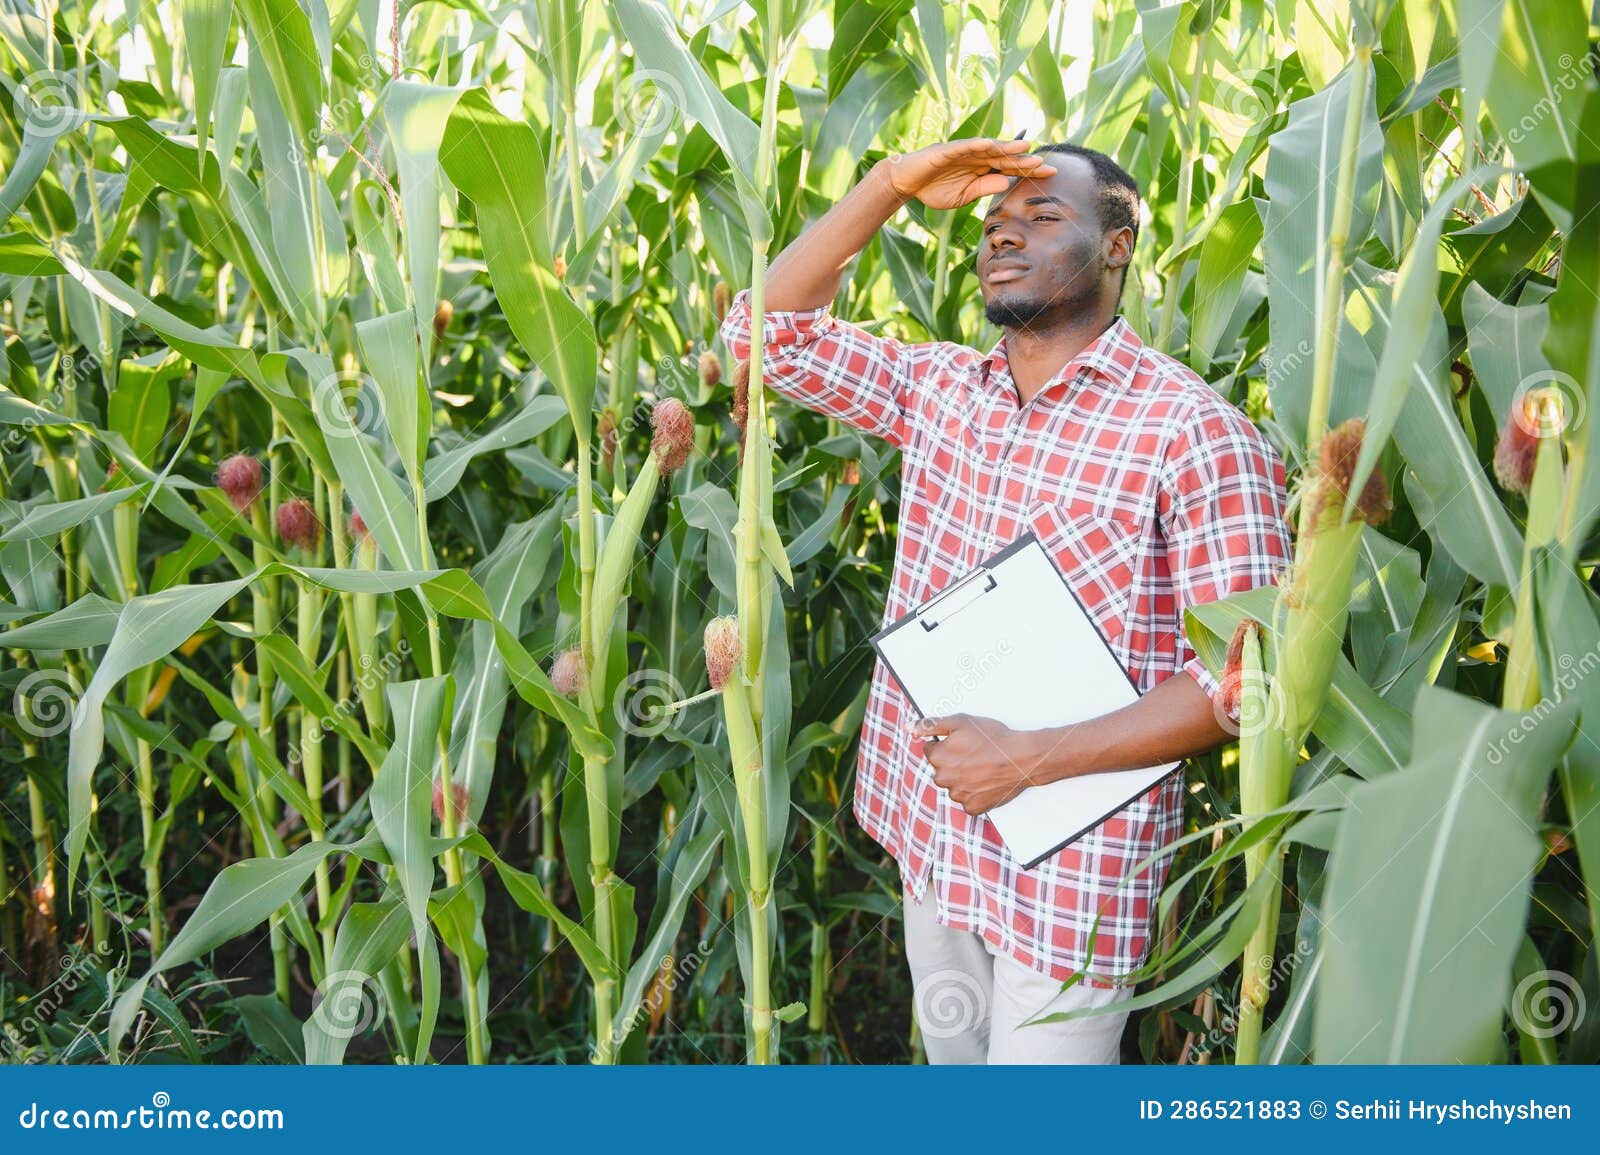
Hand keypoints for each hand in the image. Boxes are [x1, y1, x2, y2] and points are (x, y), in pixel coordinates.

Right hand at [879, 139, 1056, 210]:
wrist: (906, 183)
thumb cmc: (934, 188)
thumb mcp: (963, 196)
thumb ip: (984, 188)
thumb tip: (1006, 183)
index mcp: (982, 169)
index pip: (1010, 168)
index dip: (1029, 169)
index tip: (1050, 172)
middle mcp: (976, 157)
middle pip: (1005, 157)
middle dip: (1024, 160)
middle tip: (1045, 162)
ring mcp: (962, 152)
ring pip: (988, 149)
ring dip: (1006, 147)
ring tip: (1024, 147)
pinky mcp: (946, 150)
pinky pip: (964, 147)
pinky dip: (976, 145)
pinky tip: (991, 144)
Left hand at [911, 713, 1040, 815]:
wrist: (1022, 759)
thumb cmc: (993, 738)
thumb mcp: (960, 722)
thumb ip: (930, 724)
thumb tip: (908, 728)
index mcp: (938, 758)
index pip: (931, 750)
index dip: (946, 744)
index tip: (963, 742)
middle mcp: (944, 779)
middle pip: (941, 769)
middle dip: (953, 762)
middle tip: (975, 754)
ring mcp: (958, 795)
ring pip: (953, 785)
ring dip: (963, 778)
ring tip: (982, 767)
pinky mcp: (972, 807)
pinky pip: (967, 800)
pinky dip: (974, 793)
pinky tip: (986, 781)